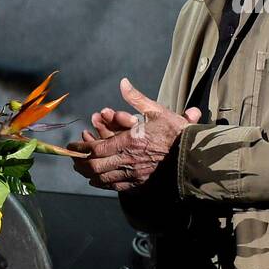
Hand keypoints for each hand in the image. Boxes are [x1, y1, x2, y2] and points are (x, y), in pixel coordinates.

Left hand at [70, 78, 200, 191]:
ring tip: (81, 169)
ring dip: (88, 174)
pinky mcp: (140, 184)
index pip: (96, 148)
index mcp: (129, 142)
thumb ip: (136, 98)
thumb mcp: (156, 111)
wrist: (195, 157)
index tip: (72, 145)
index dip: (81, 148)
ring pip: (102, 178)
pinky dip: (102, 183)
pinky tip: (98, 180)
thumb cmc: (176, 133)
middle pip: (94, 166)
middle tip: (73, 159)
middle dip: (80, 163)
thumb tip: (123, 82)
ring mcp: (134, 175)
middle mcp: (128, 161)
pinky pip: (115, 187)